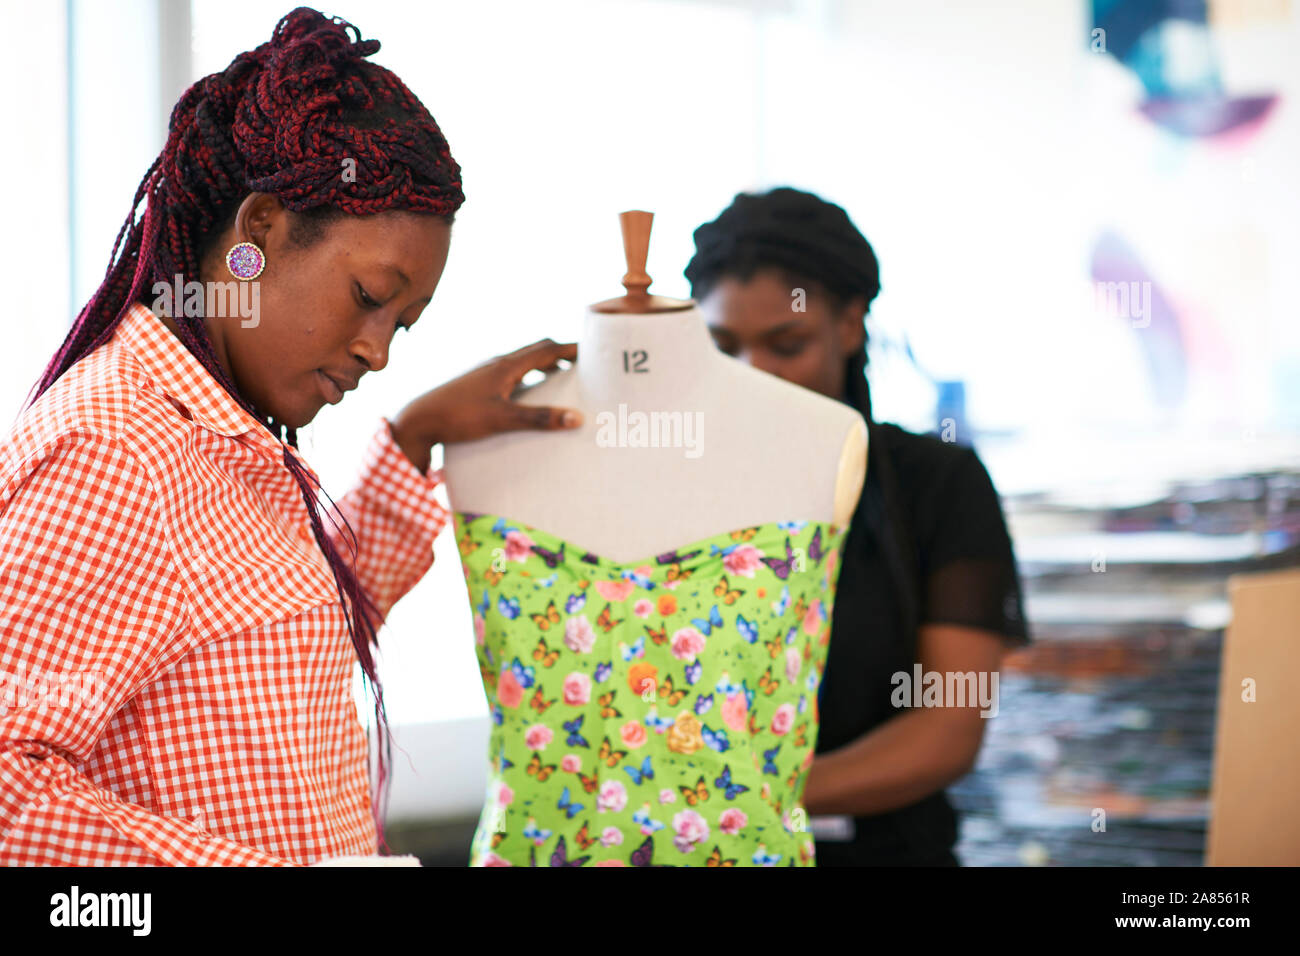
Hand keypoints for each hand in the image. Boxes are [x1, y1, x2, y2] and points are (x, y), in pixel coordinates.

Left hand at [388, 339, 581, 471]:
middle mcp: (497, 364)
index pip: (547, 349)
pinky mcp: (476, 386)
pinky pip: (510, 375)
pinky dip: (527, 379)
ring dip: (544, 367)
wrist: (418, 420)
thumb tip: (576, 418)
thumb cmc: (458, 417)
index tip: (595, 352)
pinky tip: (527, 397)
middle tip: (582, 367)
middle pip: (536, 351)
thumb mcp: (503, 419)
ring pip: (522, 363)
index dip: (572, 349)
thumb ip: (539, 418)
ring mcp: (485, 374)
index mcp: (506, 366)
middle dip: (561, 355)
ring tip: (560, 382)